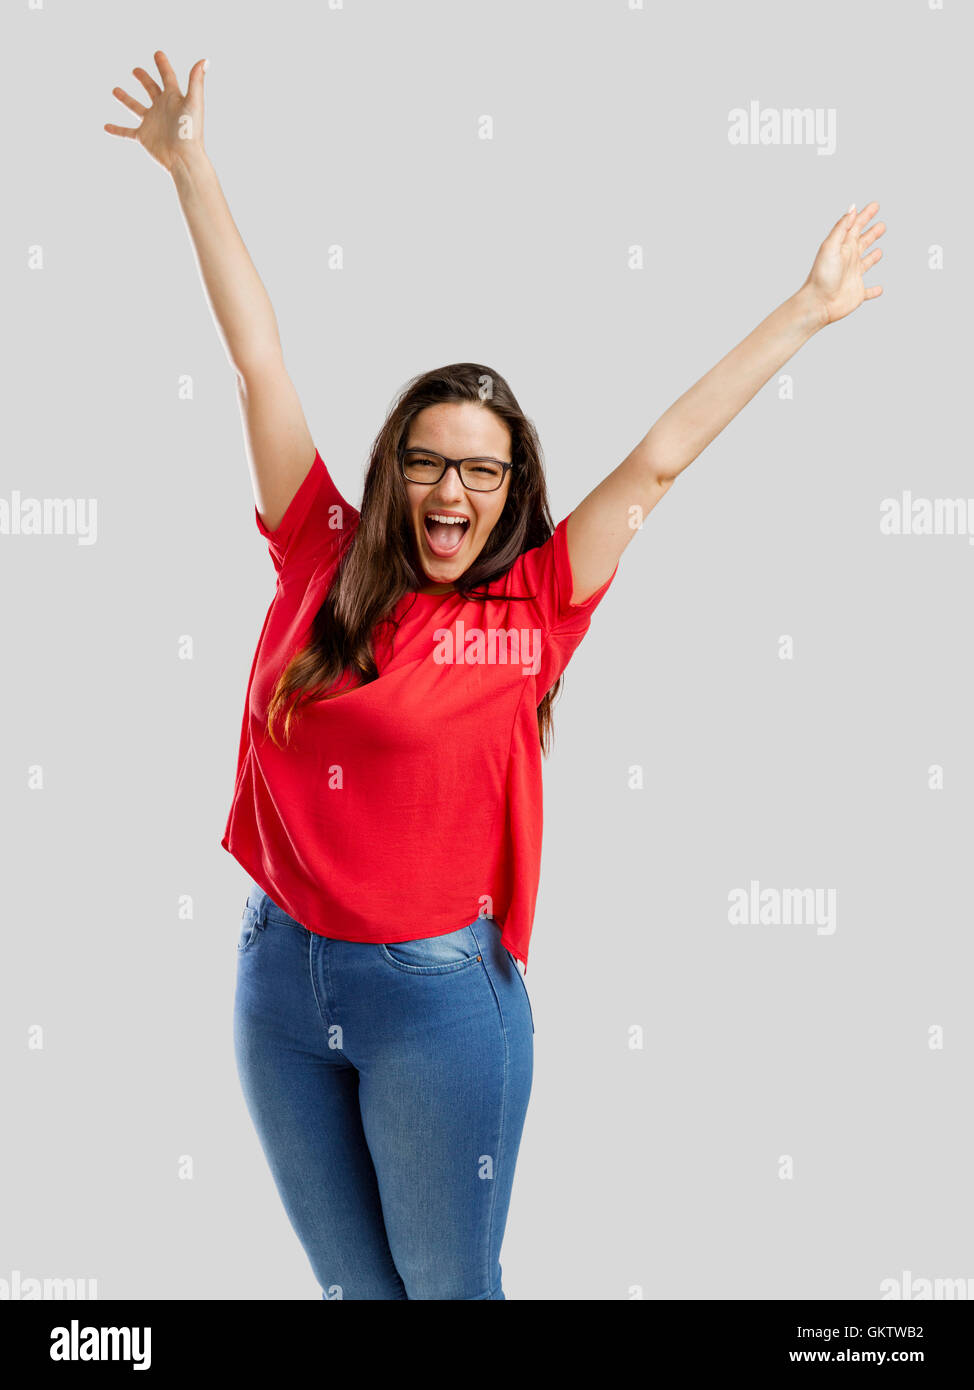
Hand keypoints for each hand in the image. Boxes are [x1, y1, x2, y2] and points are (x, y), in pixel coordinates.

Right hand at [104, 50, 206, 172]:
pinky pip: (127, 132)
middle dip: (144, 79)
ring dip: (126, 99)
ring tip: (115, 90)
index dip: (163, 65)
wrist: (184, 158)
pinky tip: (106, 126)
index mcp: (174, 99)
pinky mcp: (144, 136)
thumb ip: (196, 81)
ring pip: (136, 107)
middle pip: (152, 89)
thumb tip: (204, 60)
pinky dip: (117, 129)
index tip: (158, 53)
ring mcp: (152, 122)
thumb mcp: (193, 103)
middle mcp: (162, 109)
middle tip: (135, 70)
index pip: (168, 77)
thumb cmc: (190, 132)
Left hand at [802, 202, 884, 327]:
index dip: (865, 216)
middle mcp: (848, 260)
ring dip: (873, 256)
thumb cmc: (822, 276)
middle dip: (872, 233)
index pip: (856, 227)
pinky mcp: (857, 293)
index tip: (875, 205)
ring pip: (866, 263)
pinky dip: (875, 291)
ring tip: (879, 250)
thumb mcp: (831, 246)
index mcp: (843, 247)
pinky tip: (879, 290)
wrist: (817, 304)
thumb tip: (853, 207)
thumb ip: (842, 227)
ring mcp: (853, 277)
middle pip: (863, 243)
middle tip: (882, 225)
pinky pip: (868, 292)